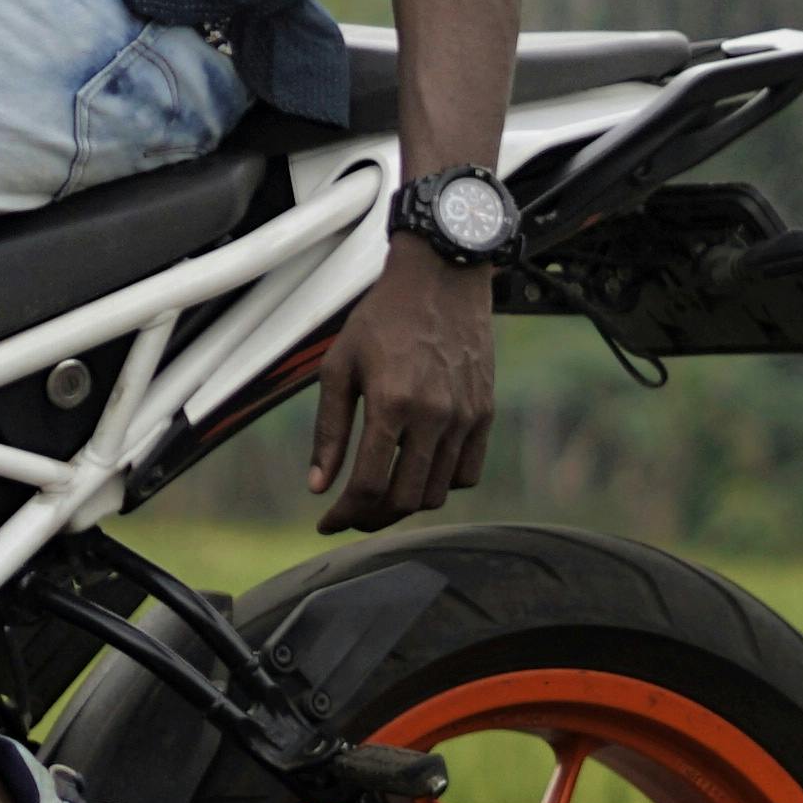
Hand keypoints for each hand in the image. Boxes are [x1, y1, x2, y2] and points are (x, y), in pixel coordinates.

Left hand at [311, 242, 499, 531]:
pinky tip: (415, 475)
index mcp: (392, 403)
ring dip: (406, 505)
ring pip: (438, 491)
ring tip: (378, 500)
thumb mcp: (339, 367)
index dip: (345, 513)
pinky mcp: (484, 413)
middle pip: (407, 498)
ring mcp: (465, 417)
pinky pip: (467, 472)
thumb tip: (318, 486)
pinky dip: (441, 485)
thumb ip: (329, 430)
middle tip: (350, 516)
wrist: (441, 279)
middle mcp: (435, 416)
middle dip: (372, 517)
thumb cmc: (381, 318)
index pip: (370, 484)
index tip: (327, 523)